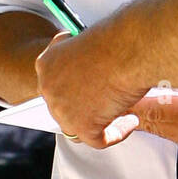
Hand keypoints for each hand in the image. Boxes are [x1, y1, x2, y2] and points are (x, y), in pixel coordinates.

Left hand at [36, 27, 148, 148]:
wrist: (128, 48)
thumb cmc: (116, 38)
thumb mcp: (88, 41)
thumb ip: (83, 59)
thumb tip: (94, 71)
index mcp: (46, 64)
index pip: (54, 86)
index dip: (74, 89)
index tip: (90, 88)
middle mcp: (48, 88)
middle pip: (64, 108)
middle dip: (86, 107)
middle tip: (107, 103)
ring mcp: (63, 110)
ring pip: (77, 127)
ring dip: (99, 122)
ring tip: (122, 113)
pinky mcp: (83, 126)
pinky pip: (100, 140)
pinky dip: (117, 133)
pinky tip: (131, 122)